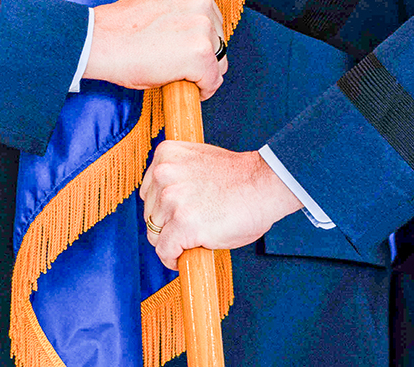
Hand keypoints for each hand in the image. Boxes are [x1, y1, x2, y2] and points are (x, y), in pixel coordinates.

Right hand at [85, 0, 225, 98]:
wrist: (101, 41)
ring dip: (203, 73)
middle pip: (219, 39)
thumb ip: (180, 11)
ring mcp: (202, 27)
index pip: (212, 18)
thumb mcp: (157, 3)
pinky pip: (212, 80)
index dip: (201, 39)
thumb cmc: (122, 27)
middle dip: (204, 56)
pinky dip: (203, 90)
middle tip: (179, 65)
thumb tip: (194, 32)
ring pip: (219, 62)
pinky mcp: (200, 53)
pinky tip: (186, 89)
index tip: (187, 50)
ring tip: (179, 76)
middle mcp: (201, 1)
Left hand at [139, 141, 302, 265]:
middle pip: (149, 214)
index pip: (148, 192)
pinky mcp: (182, 224)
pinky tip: (183, 258)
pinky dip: (172, 259)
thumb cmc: (240, 177)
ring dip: (173, 241)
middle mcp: (164, 174)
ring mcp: (172, 199)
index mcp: (165, 155)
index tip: (174, 218)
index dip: (162, 209)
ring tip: (195, 238)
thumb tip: (163, 202)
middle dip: (167, 225)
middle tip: (190, 229)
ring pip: (155, 234)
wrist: (264, 184)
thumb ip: (177, 176)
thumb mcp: (198, 163)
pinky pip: (165, 251)